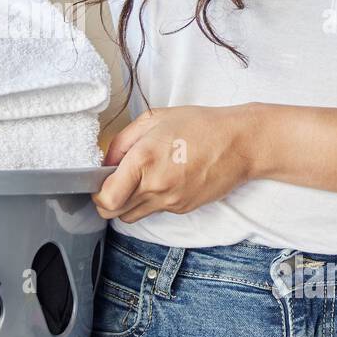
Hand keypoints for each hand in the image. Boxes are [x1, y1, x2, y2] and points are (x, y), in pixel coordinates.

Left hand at [92, 104, 265, 224]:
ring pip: (132, 216)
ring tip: (138, 180)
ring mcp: (170, 202)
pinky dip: (149, 201)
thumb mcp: (153, 119)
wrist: (240, 144)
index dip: (97, 193)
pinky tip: (161, 180)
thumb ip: (121, 142)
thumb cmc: (200, 126)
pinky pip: (154, 211)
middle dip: (107, 200)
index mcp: (144, 161)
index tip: (99, 181)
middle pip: (114, 213)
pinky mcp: (182, 209)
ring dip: (126, 203)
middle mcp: (156, 186)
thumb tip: (105, 163)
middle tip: (113, 182)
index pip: (106, 199)